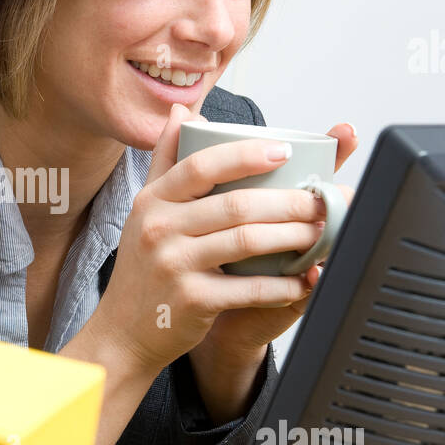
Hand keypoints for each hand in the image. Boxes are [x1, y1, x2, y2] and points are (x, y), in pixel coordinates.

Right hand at [87, 104, 345, 380]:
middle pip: (236, 204)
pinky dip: (282, 284)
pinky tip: (303, 279)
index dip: (245, 155)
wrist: (123, 332)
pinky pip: (248, 289)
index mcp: (153, 200)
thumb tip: (183, 112)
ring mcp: (174, 265)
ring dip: (293, 236)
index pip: (201, 165)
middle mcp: (159, 229)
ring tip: (320, 232)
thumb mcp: (145, 210)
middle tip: (321, 199)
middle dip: (289, 201)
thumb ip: (166, 160)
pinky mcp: (191, 301)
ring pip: (247, 242)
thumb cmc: (145, 268)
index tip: (284, 151)